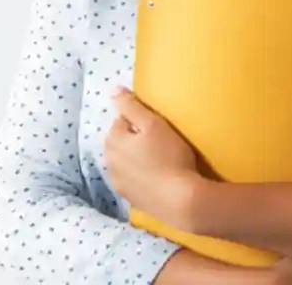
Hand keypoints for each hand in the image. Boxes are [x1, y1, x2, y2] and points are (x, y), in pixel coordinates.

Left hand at [104, 86, 202, 227]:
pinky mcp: (128, 198)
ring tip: (159, 161)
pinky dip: (140, 176)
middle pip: (121, 141)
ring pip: (125, 161)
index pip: (122, 120)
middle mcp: (109, 161)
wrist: (182, 201)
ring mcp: (117, 182)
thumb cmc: (170, 157)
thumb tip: (114, 90)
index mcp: (112, 140)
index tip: (158, 129)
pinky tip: (156, 178)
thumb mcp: (153, 124)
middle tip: (160, 144)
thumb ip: (131, 106)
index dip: (141, 122)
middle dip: (135, 139)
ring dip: (136, 158)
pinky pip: (131, 180)